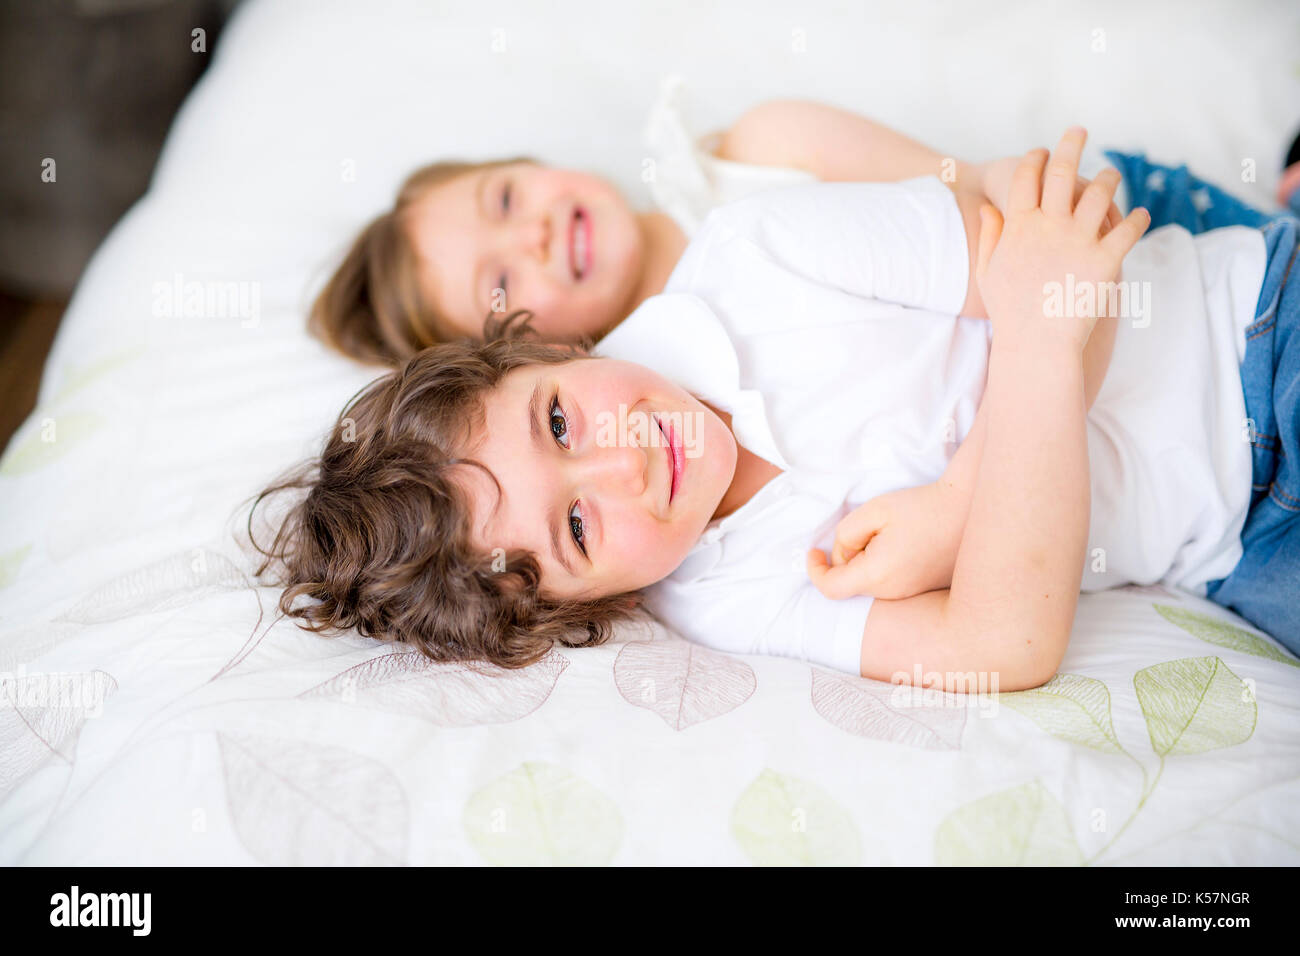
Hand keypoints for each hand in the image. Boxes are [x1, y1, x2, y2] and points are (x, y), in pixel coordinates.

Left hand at [806, 482, 962, 599]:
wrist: (970, 510)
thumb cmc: (922, 507)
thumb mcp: (874, 510)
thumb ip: (846, 534)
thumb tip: (842, 554)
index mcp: (878, 575)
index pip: (831, 588)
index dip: (815, 570)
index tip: (814, 551)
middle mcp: (893, 593)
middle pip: (851, 582)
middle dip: (846, 556)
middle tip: (866, 526)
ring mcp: (910, 594)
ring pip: (871, 581)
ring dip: (867, 558)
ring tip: (891, 530)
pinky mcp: (922, 589)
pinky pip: (890, 581)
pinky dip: (884, 563)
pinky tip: (903, 540)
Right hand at [975, 127, 1150, 351]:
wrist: (1036, 345)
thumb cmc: (1010, 312)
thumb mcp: (989, 272)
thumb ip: (991, 236)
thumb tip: (989, 208)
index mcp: (1019, 225)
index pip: (1026, 177)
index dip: (1034, 158)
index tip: (1041, 150)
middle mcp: (1049, 225)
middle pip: (1061, 171)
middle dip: (1070, 144)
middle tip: (1079, 130)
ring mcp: (1079, 240)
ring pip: (1100, 192)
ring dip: (1108, 178)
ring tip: (1113, 173)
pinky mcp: (1106, 259)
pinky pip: (1128, 229)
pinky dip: (1137, 219)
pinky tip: (1140, 214)